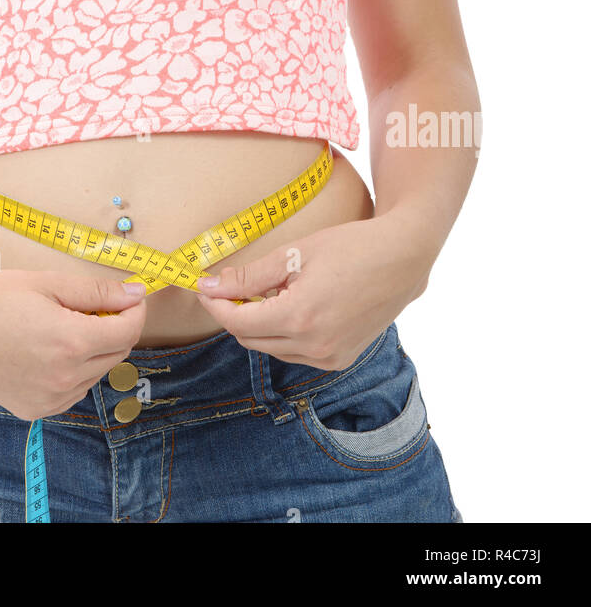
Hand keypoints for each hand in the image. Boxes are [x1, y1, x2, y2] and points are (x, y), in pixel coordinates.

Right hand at [0, 270, 147, 420]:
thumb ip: (97, 292)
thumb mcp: (47, 282)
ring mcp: (50, 400)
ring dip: (94, 349)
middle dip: (115, 327)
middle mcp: (64, 378)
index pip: (128, 331)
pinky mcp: (36, 410)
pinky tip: (47, 350)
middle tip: (90, 305)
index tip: (129, 295)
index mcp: (70, 343)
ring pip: (97, 372)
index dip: (135, 310)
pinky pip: (74, 389)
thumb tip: (138, 294)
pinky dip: (74, 369)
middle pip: (117, 353)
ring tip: (61, 325)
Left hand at [193, 215, 432, 370]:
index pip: (238, 323)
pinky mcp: (341, 359)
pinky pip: (296, 352)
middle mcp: (314, 347)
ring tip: (267, 291)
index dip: (215, 305)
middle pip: (252, 340)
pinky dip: (284, 333)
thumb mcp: (295, 254)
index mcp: (299, 318)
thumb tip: (211, 286)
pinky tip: (292, 305)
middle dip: (234, 315)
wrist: (403, 259)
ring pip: (273, 348)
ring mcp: (329, 358)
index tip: (204, 287)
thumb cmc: (350, 247)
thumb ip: (249, 275)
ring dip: (259, 325)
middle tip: (228, 287)